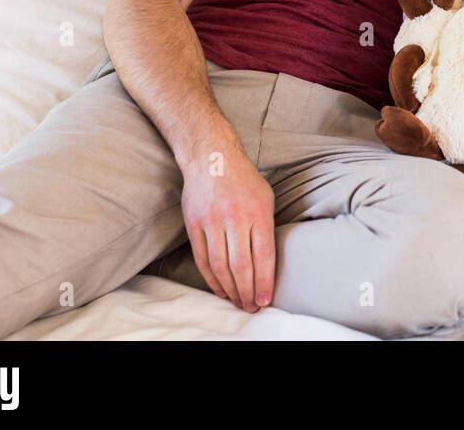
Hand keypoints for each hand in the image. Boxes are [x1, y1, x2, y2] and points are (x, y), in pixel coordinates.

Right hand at [179, 137, 275, 312]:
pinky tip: (220, 289)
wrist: (211, 157)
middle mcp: (235, 216)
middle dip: (247, 291)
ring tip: (237, 301)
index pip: (264, 255)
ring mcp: (212, 220)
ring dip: (230, 289)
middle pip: (241, 265)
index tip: (265, 299)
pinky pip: (202, 259)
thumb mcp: (266, 197)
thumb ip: (267, 228)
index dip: (265, 281)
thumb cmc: (244, 179)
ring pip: (220, 266)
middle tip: (251, 306)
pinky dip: (211, 279)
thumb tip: (269, 264)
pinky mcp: (194, 224)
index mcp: (258, 211)